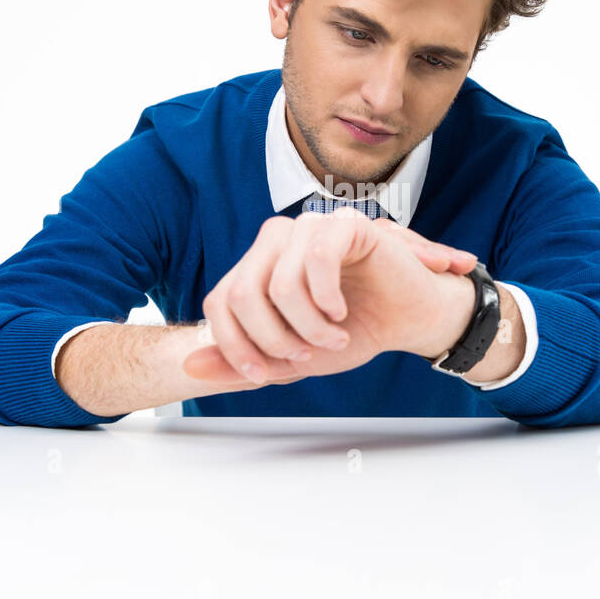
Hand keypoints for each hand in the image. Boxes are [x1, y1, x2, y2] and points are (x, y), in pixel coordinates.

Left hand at [183, 209, 477, 386]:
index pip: (220, 302)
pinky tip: (341, 310)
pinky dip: (327, 298)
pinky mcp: (345, 224)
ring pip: (280, 283)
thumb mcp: (291, 358)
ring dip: (308, 325)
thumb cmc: (356, 330)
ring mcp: (309, 227)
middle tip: (307, 355)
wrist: (410, 320)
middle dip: (273, 340)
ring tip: (333, 336)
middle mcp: (276, 241)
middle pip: (243, 294)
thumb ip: (242, 364)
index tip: (265, 374)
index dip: (236, 345)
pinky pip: (316, 259)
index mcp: (258, 266)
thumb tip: (189, 366)